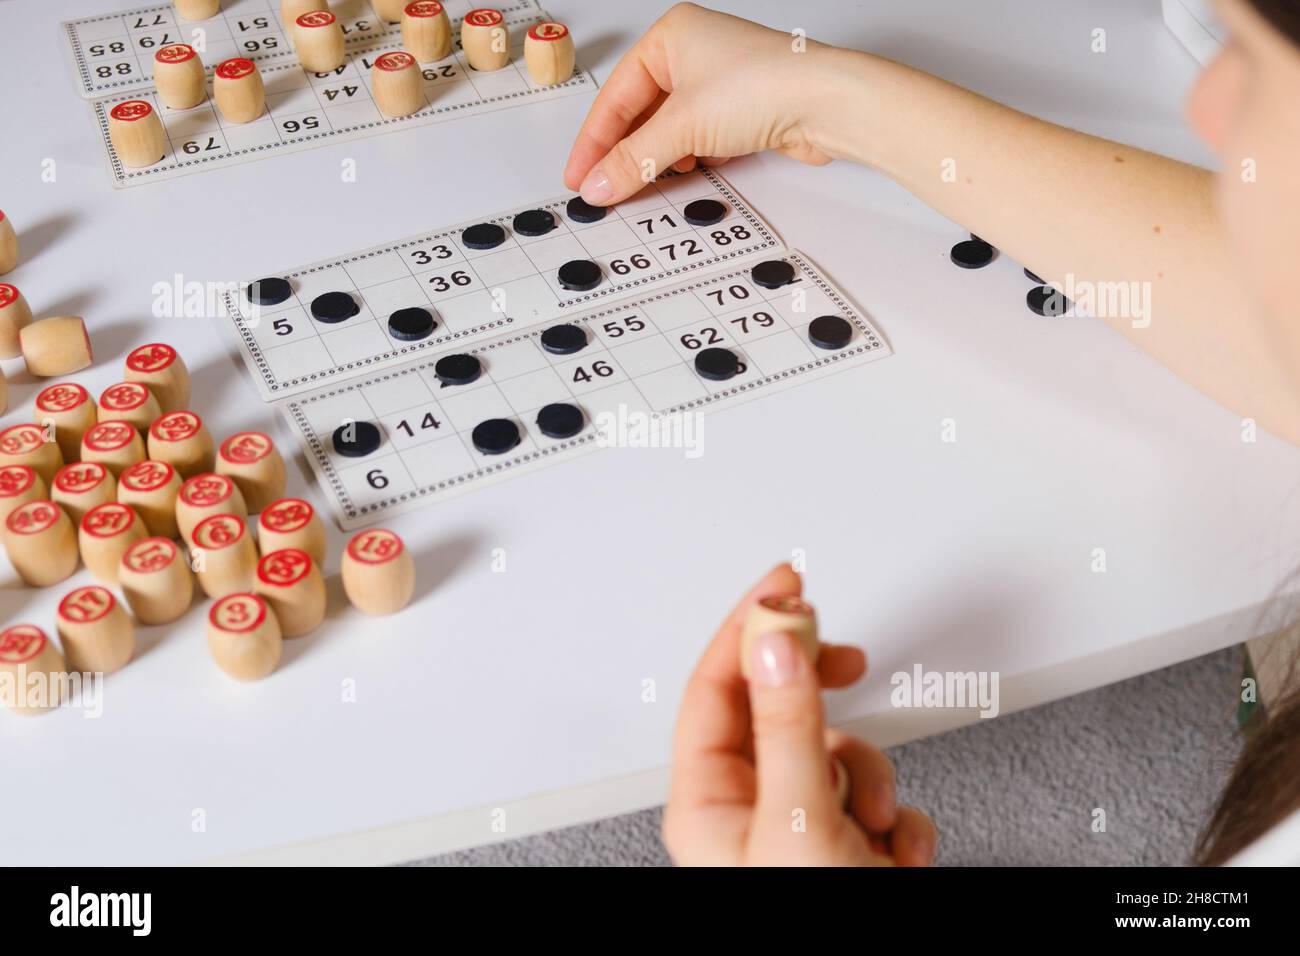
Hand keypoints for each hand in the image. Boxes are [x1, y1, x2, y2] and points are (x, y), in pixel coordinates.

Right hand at [563, 3, 837, 204]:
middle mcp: (693, 54)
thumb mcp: (682, 127)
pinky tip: (683, 173)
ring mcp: (718, 83)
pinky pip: (697, 139)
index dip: (594, 141)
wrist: (828, 104)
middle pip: (641, 114)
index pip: (616, 96)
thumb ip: (634, 160)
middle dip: (625, 153)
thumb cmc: (766, 86)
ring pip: (669, 130)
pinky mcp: (740, 111)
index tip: (580, 176)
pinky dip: (686, 159)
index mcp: (671, 36)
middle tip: (603, 188)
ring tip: (642, 183)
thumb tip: (599, 184)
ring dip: (657, 159)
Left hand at [662, 563, 937, 865]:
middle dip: (824, 696)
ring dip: (872, 780)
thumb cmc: (811, 927)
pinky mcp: (848, 854)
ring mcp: (800, 834)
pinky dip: (899, 821)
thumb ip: (789, 727)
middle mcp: (748, 815)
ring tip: (874, 818)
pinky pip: (878, 803)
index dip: (748, 627)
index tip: (785, 585)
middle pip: (780, 712)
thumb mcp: (798, 821)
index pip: (714, 688)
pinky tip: (894, 851)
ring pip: (839, 757)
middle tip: (846, 660)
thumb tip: (777, 647)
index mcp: (708, 806)